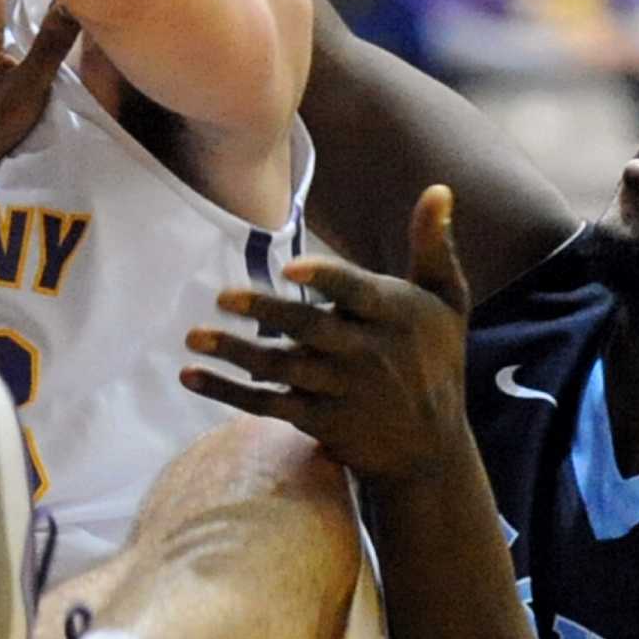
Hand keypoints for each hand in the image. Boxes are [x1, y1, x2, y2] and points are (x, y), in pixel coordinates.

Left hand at [180, 185, 473, 483]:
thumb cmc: (437, 360)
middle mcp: (366, 354)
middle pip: (310, 329)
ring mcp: (340, 391)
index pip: (356, 293)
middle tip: (222, 295)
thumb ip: (432, 245)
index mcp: (394, 315)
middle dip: (266, 312)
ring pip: (282, 368)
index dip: (325, 280)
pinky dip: (227, 392)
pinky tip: (191, 376)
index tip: (290, 268)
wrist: (433, 451)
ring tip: (193, 336)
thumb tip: (438, 187)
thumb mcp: (448, 302)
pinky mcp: (319, 422)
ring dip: (235, 352)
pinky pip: (267, 405)